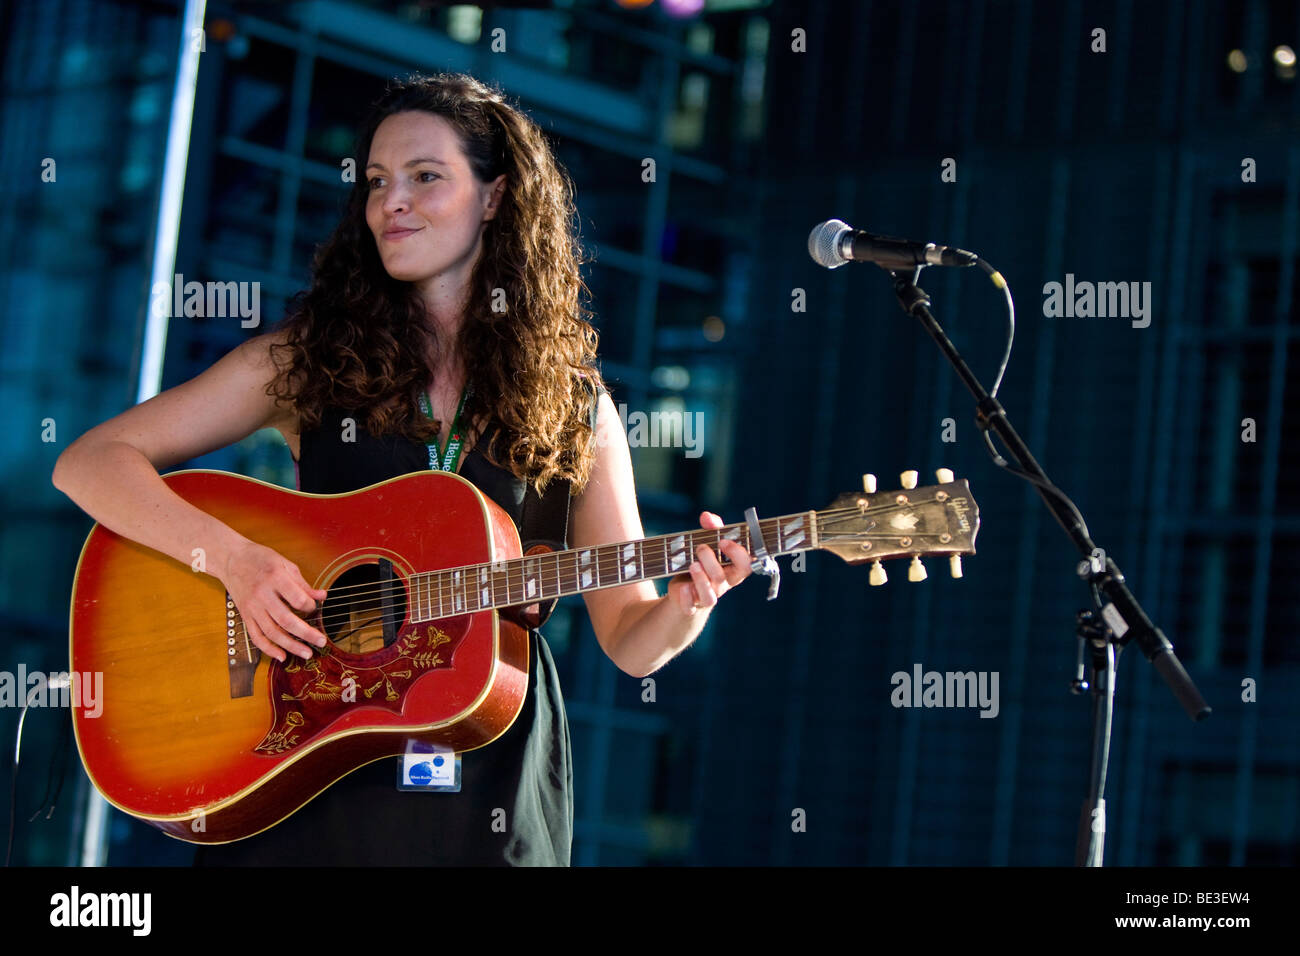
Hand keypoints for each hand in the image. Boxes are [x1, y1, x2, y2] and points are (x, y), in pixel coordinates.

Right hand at [221, 540, 328, 661]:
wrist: (231, 559)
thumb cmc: (260, 559)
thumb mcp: (285, 564)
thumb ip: (303, 584)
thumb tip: (322, 596)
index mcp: (276, 578)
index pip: (298, 599)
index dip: (310, 606)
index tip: (314, 607)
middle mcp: (262, 594)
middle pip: (287, 620)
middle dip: (306, 633)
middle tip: (321, 641)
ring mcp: (252, 607)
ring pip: (272, 632)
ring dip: (291, 646)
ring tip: (306, 653)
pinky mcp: (244, 615)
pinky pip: (256, 637)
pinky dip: (269, 649)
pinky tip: (282, 656)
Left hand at [667, 512, 752, 615]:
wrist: (685, 588)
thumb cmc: (703, 561)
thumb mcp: (709, 543)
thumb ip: (711, 528)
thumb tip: (707, 516)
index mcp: (732, 570)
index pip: (746, 565)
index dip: (738, 554)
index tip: (723, 541)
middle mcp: (722, 584)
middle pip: (723, 577)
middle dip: (711, 561)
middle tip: (701, 548)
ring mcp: (707, 596)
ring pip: (710, 596)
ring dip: (700, 579)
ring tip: (692, 564)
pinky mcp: (691, 605)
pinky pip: (691, 608)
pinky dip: (686, 599)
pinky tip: (683, 588)